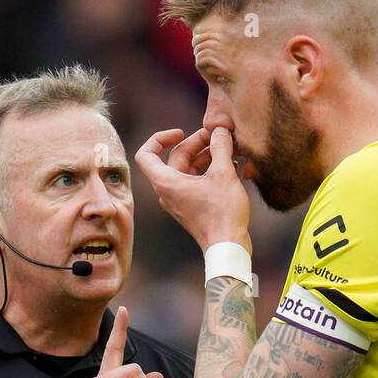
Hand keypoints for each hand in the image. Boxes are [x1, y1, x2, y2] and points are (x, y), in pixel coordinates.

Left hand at [135, 126, 251, 253]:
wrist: (227, 247)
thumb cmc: (222, 213)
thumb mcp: (224, 174)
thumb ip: (221, 147)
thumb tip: (220, 130)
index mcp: (166, 182)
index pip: (146, 154)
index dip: (160, 138)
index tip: (181, 132)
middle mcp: (168, 191)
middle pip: (175, 158)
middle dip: (197, 143)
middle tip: (220, 136)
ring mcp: (179, 200)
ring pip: (188, 169)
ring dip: (207, 156)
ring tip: (230, 148)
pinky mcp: (191, 207)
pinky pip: (196, 181)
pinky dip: (209, 170)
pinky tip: (231, 165)